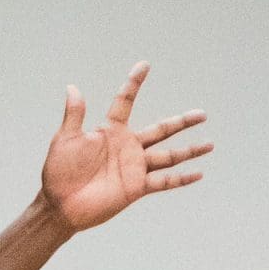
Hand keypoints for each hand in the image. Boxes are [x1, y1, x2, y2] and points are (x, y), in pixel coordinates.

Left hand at [39, 63, 210, 232]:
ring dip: (189, 151)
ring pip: (168, 156)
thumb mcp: (65, 140)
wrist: (60, 205)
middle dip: (181, 122)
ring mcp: (134, 167)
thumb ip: (74, 114)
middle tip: (202, 113)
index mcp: (110, 131)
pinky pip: (163, 181)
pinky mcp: (136, 187)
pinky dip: (181, 178)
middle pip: (161, 130)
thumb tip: (72, 87)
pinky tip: (198, 174)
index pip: (125, 102)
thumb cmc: (58, 172)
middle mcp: (127, 147)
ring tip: (210, 144)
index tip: (144, 65)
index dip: (133, 84)